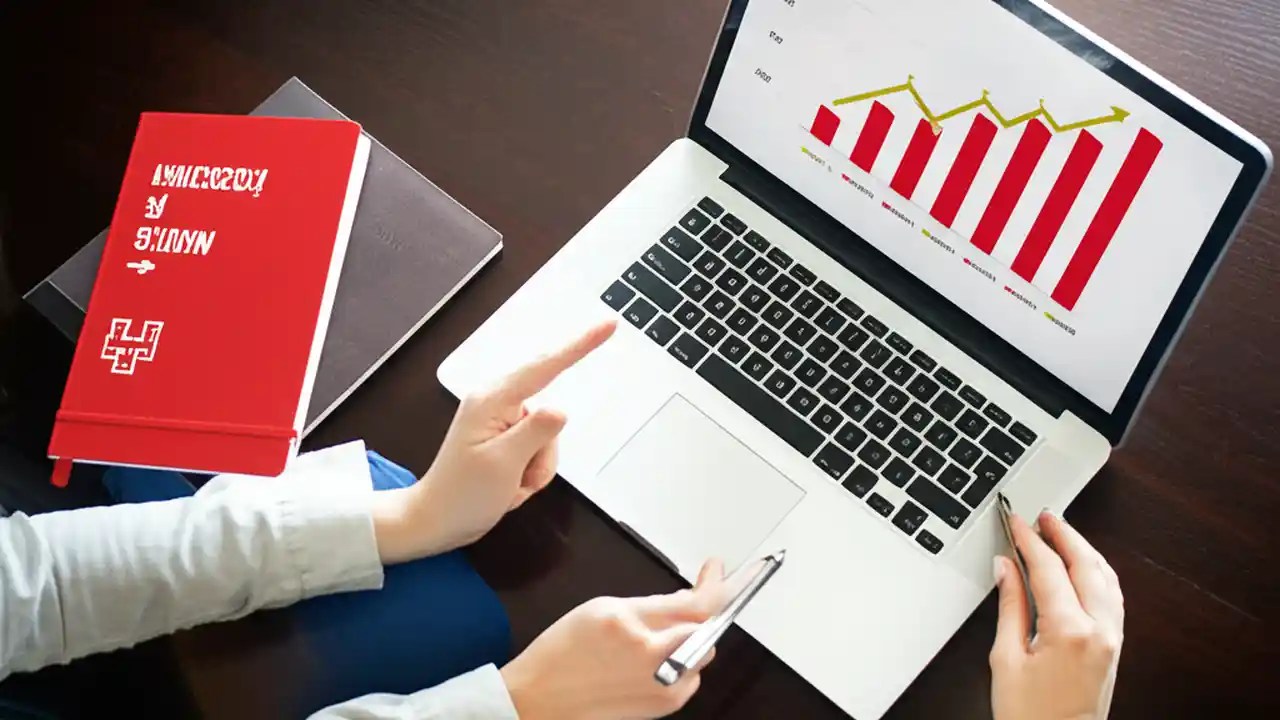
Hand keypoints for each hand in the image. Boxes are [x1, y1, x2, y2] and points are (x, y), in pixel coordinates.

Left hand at [372, 320, 616, 561]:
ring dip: (537, 467)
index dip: (579, 345)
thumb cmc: (461, 495)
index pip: (544, 367)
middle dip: (543, 452)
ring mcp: (502, 421)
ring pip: (549, 436)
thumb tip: (561, 409)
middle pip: (549, 413)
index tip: (607, 325)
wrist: (436, 522)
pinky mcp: (506, 438)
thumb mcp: (503, 464)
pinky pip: (540, 449)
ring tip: (510, 486)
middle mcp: (497, 403)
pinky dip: (532, 472)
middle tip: (519, 479)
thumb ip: (537, 432)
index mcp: (491, 400)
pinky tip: (510, 486)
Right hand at [501, 560, 728, 719]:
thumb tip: (688, 598)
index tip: (715, 570)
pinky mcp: (664, 707)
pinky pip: (688, 677)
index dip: (714, 583)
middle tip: (679, 607)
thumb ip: (652, 604)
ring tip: (652, 641)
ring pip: (700, 654)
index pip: (697, 603)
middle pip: (706, 630)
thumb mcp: (602, 609)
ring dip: (688, 640)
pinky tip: (649, 664)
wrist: (541, 699)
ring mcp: (663, 688)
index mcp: (633, 625)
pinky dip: (680, 664)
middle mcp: (653, 660)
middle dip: (697, 615)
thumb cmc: (562, 653)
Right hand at [991, 511, 1123, 719]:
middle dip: (1064, 534)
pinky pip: (1112, 596)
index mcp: (1069, 631)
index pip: (1048, 568)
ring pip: (1105, 577)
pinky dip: (1097, 572)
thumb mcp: (1006, 658)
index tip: (1016, 522)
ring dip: (1084, 549)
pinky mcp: (1113, 647)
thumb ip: (1009, 606)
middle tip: (1042, 516)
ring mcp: (1111, 639)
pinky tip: (1083, 566)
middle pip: (1085, 563)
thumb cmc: (1029, 716)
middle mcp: (1098, 630)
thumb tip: (1006, 568)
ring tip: (1062, 533)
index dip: (1029, 540)